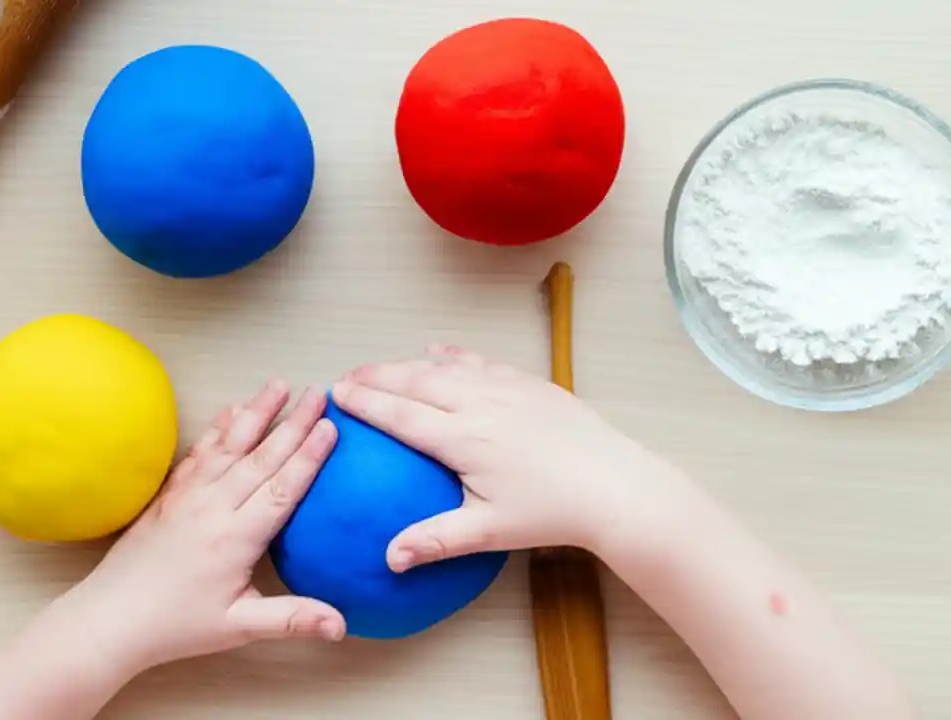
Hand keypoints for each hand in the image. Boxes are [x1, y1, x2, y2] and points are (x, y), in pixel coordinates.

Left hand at [56, 380, 345, 676]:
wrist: (110, 618)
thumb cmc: (175, 626)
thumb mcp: (237, 627)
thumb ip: (291, 620)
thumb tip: (340, 627)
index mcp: (235, 539)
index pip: (282, 488)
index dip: (308, 456)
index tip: (330, 427)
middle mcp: (212, 509)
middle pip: (261, 457)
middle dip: (293, 422)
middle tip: (318, 393)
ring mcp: (188, 497)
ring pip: (229, 446)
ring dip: (256, 412)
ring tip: (279, 384)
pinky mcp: (169, 495)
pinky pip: (199, 453)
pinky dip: (218, 428)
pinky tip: (232, 410)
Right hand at [332, 347, 680, 570]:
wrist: (614, 485)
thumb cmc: (552, 512)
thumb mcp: (490, 530)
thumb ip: (436, 539)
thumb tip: (389, 558)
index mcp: (464, 438)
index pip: (401, 415)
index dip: (365, 403)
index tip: (336, 395)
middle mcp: (481, 403)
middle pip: (416, 381)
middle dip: (377, 375)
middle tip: (347, 376)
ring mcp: (507, 387)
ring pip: (447, 367)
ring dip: (409, 363)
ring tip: (383, 366)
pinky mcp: (531, 383)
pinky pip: (482, 361)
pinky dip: (454, 355)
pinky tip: (441, 351)